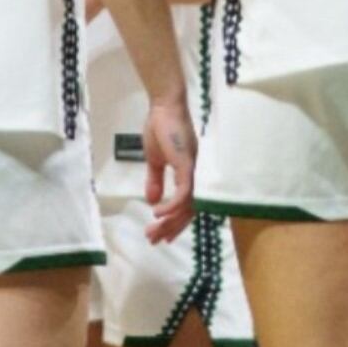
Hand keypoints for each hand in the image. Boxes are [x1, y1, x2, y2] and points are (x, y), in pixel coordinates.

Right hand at [142, 94, 197, 244]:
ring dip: (169, 222)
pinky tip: (157, 213)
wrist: (163, 106)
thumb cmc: (160, 127)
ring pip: (187, 206)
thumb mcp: (154, 159)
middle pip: (188, 211)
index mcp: (188, 174)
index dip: (175, 222)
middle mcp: (195, 175)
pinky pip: (183, 193)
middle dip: (170, 228)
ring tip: (152, 231)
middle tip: (153, 240)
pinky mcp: (187, 165)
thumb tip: (153, 201)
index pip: (186, 205)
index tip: (161, 235)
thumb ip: (155, 180)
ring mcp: (192, 171)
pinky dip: (171, 206)